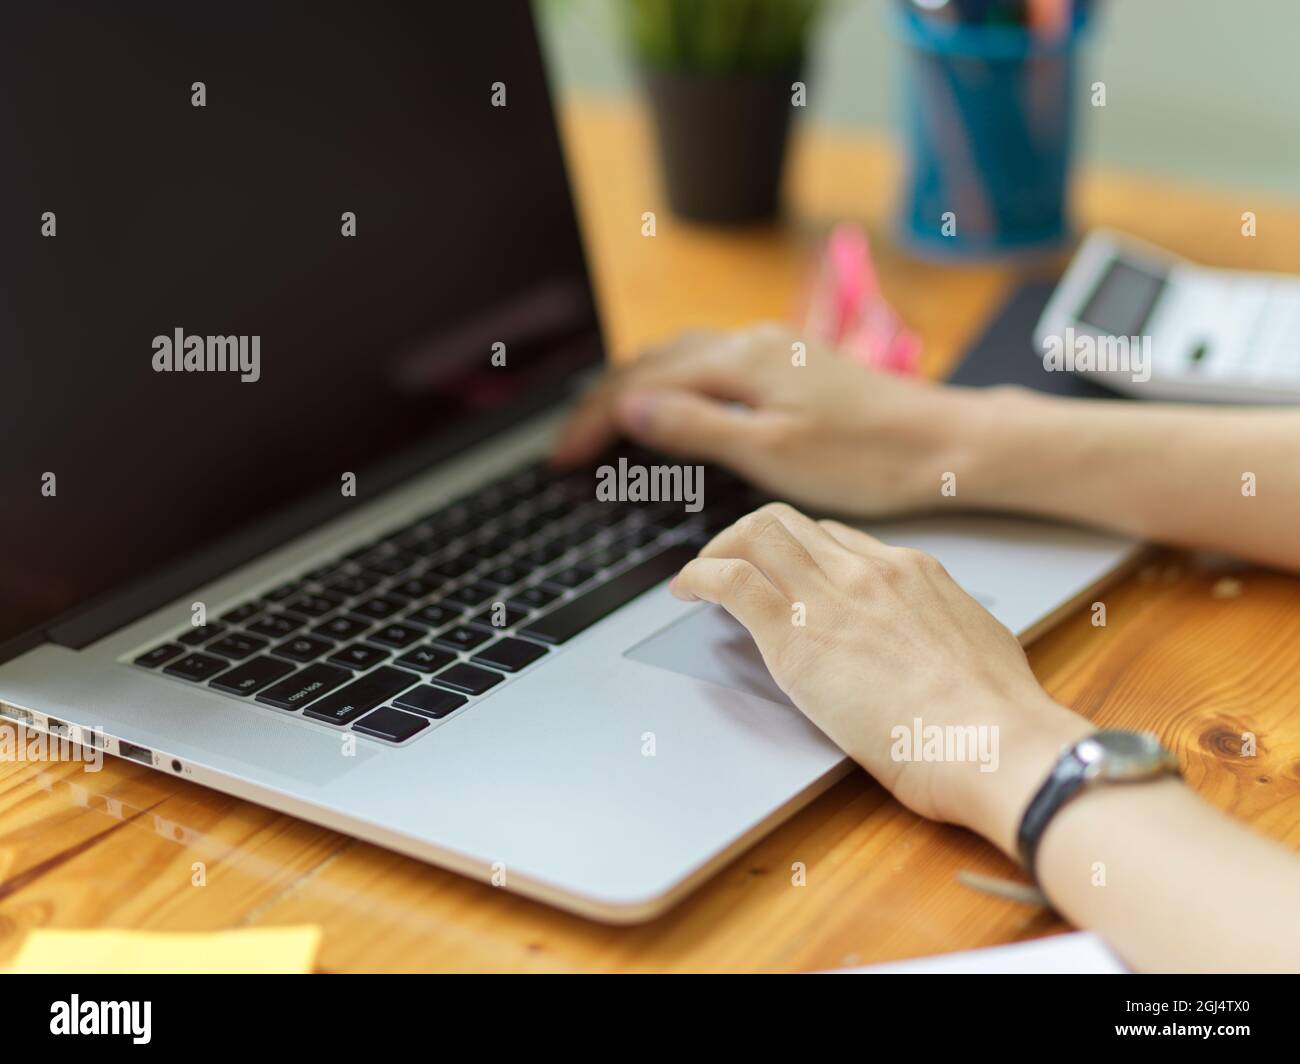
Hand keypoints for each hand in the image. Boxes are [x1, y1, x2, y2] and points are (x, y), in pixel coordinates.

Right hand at [551, 323, 981, 517]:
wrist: (943, 443)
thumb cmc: (866, 458)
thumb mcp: (770, 452)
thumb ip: (695, 428)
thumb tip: (630, 410)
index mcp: (740, 361)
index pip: (640, 384)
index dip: (593, 421)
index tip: (560, 458)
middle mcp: (751, 342)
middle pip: (652, 361)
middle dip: (602, 401)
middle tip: (568, 446)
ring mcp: (773, 349)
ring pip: (680, 358)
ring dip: (634, 387)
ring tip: (602, 425)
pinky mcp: (791, 364)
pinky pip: (709, 363)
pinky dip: (671, 384)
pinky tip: (671, 405)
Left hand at [669, 502, 1092, 852]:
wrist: (996, 741)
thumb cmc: (996, 718)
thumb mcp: (975, 646)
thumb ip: (940, 631)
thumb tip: (931, 645)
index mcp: (912, 573)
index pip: (836, 539)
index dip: (798, 549)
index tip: (783, 567)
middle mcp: (867, 570)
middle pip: (789, 524)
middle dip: (749, 537)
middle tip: (729, 562)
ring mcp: (831, 596)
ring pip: (756, 536)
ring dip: (719, 549)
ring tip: (701, 574)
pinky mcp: (796, 636)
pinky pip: (732, 582)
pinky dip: (699, 576)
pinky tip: (686, 589)